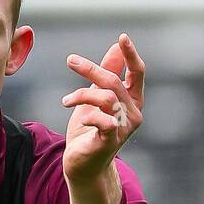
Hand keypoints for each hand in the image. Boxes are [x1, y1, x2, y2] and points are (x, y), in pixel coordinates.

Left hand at [61, 33, 144, 184]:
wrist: (83, 166)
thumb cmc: (89, 131)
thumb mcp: (96, 98)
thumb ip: (108, 74)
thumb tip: (116, 48)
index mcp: (132, 101)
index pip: (137, 73)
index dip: (131, 55)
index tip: (122, 37)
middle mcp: (133, 113)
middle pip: (114, 82)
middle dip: (91, 69)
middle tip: (71, 60)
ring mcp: (124, 128)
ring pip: (106, 98)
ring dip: (82, 94)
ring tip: (66, 101)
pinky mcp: (111, 141)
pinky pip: (103, 121)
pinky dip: (88, 115)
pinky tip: (78, 118)